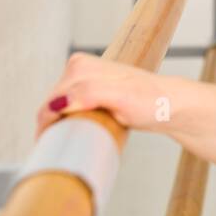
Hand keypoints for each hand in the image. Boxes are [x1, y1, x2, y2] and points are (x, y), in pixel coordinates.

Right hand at [35, 52, 181, 138]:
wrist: (168, 105)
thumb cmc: (151, 100)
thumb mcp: (121, 97)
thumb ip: (90, 93)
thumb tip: (60, 101)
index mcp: (81, 66)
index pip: (51, 101)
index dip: (47, 125)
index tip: (50, 146)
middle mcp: (79, 69)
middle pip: (51, 105)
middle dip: (52, 125)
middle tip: (62, 148)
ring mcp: (82, 80)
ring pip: (57, 107)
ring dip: (58, 124)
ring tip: (69, 141)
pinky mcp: (88, 90)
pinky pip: (67, 108)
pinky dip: (67, 121)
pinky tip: (75, 131)